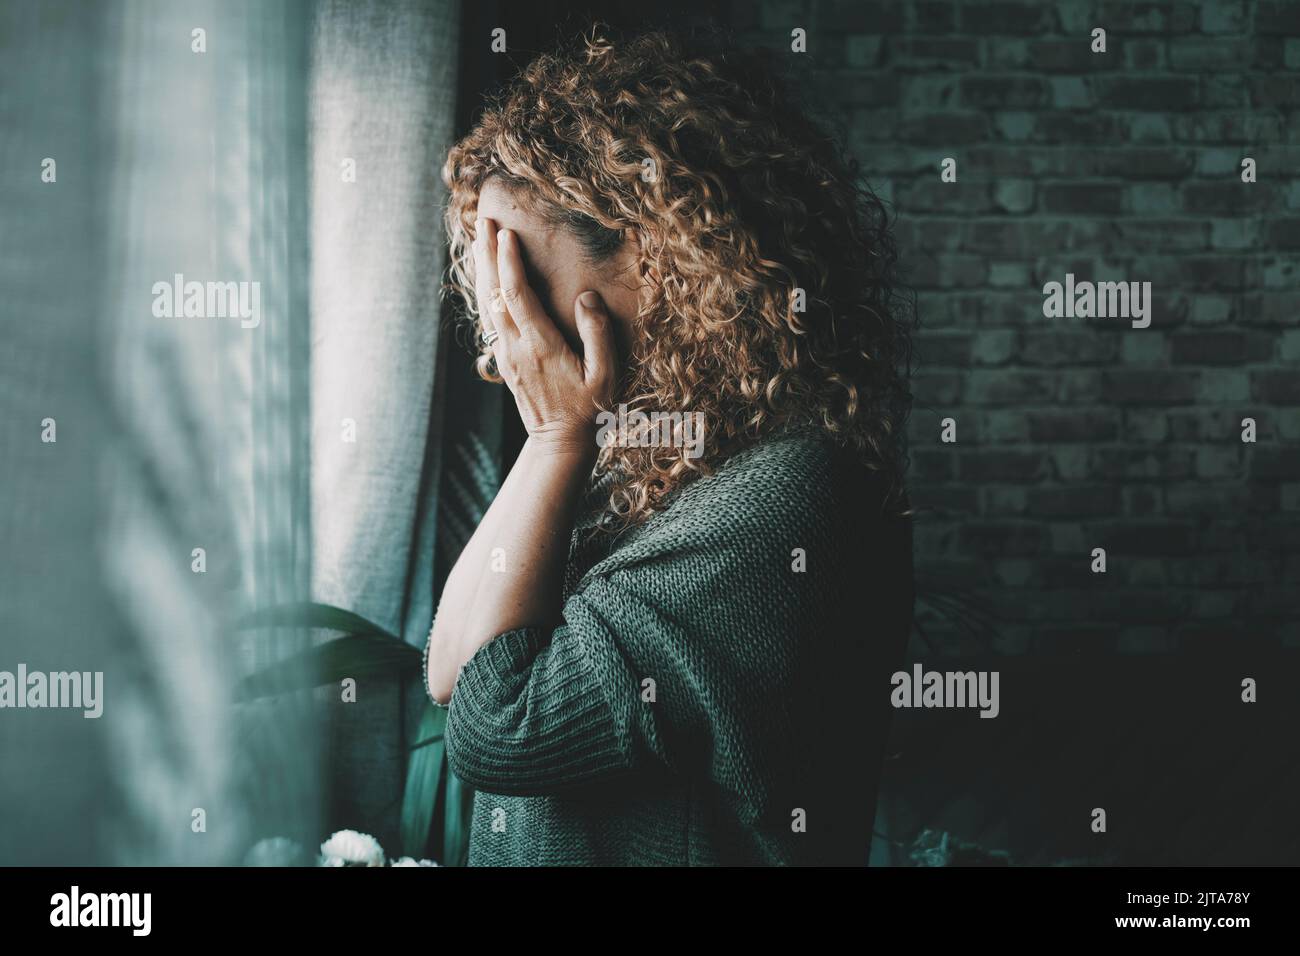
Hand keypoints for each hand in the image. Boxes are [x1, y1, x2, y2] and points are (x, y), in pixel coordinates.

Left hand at [474, 217, 616, 455]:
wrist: (560, 443)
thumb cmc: (588, 409)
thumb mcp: (605, 374)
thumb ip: (597, 334)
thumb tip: (585, 297)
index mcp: (541, 346)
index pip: (517, 295)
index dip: (509, 262)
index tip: (506, 233)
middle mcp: (516, 347)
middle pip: (493, 293)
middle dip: (487, 255)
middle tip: (483, 221)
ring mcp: (506, 355)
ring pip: (486, 304)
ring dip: (481, 269)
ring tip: (477, 238)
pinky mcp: (504, 360)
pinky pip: (488, 319)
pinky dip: (483, 292)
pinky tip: (484, 277)